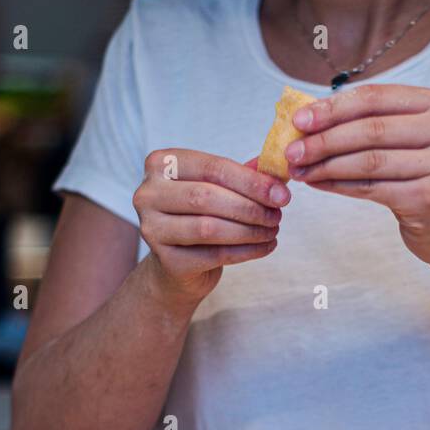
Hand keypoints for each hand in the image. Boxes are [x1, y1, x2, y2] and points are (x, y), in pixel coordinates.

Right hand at [133, 150, 289, 306]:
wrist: (177, 265)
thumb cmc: (199, 216)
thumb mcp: (217, 188)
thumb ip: (242, 176)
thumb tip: (278, 168)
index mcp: (161, 164)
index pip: (212, 167)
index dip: (251, 181)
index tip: (281, 194)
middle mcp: (148, 194)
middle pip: (207, 196)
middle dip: (250, 207)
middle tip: (278, 214)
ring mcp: (153, 229)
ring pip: (209, 227)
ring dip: (250, 230)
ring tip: (273, 230)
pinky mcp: (167, 261)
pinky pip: (214, 255)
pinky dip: (246, 251)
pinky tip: (265, 247)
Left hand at [285, 85, 429, 266]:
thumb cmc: (420, 177)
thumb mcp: (406, 140)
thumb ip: (370, 123)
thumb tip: (309, 119)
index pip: (375, 98)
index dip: (333, 107)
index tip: (299, 119)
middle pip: (370, 129)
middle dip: (324, 139)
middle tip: (291, 150)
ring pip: (368, 160)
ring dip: (326, 165)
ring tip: (299, 170)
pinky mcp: (428, 197)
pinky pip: (371, 188)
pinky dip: (338, 186)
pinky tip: (318, 184)